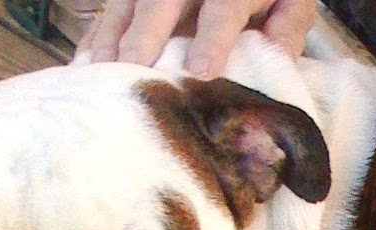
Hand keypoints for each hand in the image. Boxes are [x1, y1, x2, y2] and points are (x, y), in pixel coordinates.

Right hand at [75, 0, 314, 77]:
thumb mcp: (291, 2)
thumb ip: (287, 29)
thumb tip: (276, 61)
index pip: (222, 9)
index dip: (212, 39)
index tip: (202, 72)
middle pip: (161, 3)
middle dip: (146, 38)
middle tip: (135, 74)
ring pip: (128, 4)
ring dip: (112, 39)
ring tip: (101, 76)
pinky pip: (110, 10)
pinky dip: (96, 37)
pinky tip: (84, 65)